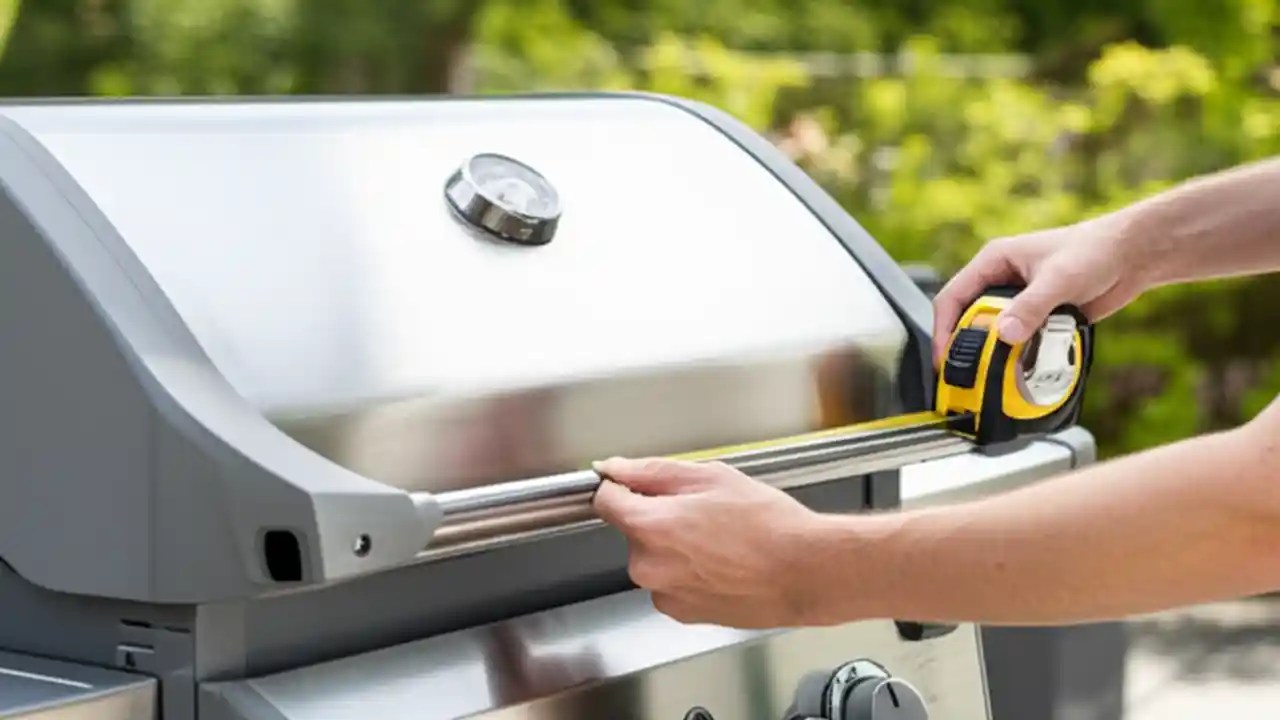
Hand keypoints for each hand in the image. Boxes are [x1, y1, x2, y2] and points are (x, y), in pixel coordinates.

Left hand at [592, 457, 829, 627]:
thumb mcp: (711, 477)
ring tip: (720, 541)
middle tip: (703, 511)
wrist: (804, 572)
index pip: (605, 501)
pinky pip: (671, 582)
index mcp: (651, 526)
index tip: (633, 485)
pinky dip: (688, 572)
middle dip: (660, 518)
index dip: (620, 487)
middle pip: (634, 531)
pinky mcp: (682, 612)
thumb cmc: (768, 524)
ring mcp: (664, 593)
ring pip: (655, 557)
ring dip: (675, 547)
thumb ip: (653, 472)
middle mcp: (648, 565)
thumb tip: (615, 468)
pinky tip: (722, 564)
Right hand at [931, 212, 1146, 365]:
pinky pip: (1020, 341)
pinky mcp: (1040, 316)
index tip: (945, 357)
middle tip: (972, 372)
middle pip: (971, 319)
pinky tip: (1025, 369)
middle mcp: (1002, 281)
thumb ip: (1030, 308)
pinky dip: (1020, 355)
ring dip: (997, 353)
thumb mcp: (1058, 279)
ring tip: (998, 375)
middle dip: (970, 346)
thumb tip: (1003, 335)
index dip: (944, 328)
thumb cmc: (1095, 250)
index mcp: (994, 262)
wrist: (1134, 256)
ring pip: (995, 333)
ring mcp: (1021, 300)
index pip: (953, 297)